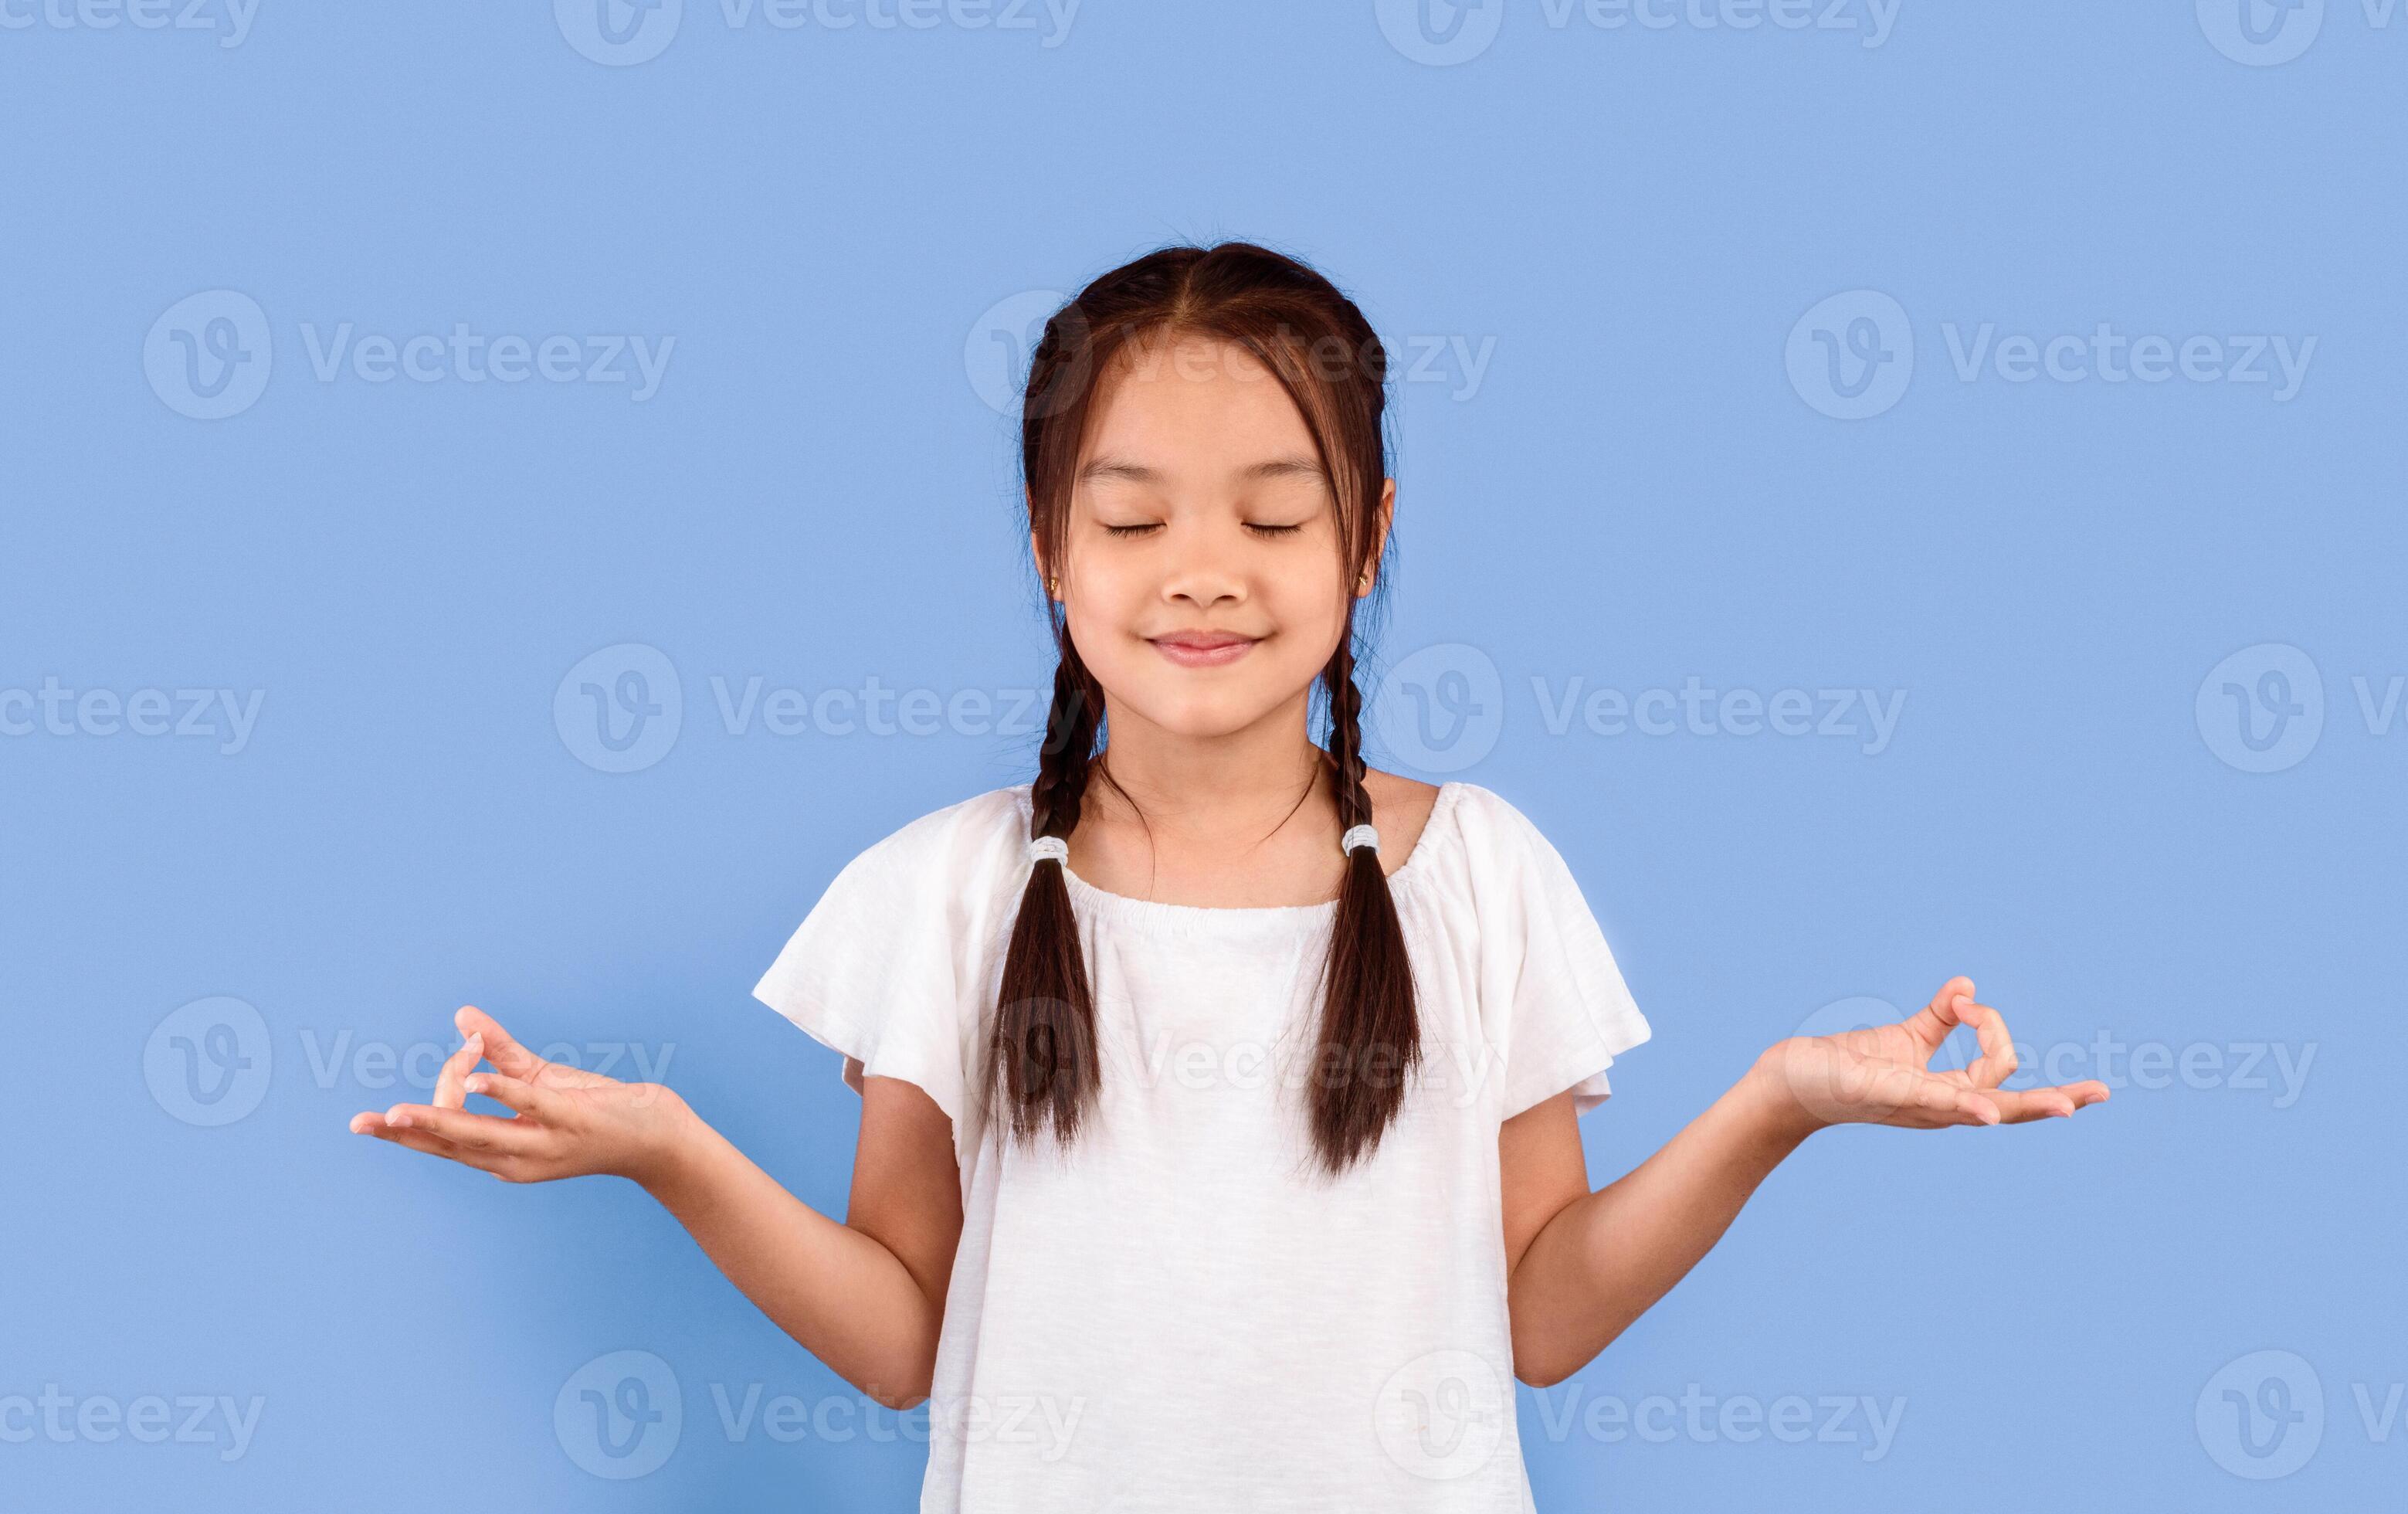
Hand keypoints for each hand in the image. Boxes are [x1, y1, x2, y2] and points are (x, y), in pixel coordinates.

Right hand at [348, 1006, 693, 1186]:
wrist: (655, 1135)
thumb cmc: (595, 1111)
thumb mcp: (539, 1081)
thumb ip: (498, 1051)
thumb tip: (462, 1016)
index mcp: (501, 1154)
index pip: (444, 1139)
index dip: (422, 1112)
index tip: (444, 1066)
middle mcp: (515, 1157)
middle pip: (449, 1141)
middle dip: (403, 1132)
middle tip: (363, 1123)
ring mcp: (541, 1143)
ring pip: (478, 1132)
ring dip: (437, 1118)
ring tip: (398, 1113)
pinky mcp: (569, 1119)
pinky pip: (529, 1105)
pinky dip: (502, 1092)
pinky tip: (478, 1081)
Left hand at [1756, 976, 2110, 1136]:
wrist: (1791, 1082)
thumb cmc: (1848, 1066)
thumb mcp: (1903, 1038)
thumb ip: (1939, 1016)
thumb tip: (1968, 985)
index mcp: (1947, 1094)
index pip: (2002, 1077)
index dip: (1993, 1028)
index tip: (1963, 1001)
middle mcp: (1938, 1106)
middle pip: (2008, 1105)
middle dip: (2055, 1100)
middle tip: (2101, 1094)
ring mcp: (1913, 1103)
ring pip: (1977, 1105)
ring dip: (2024, 1106)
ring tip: (2066, 1108)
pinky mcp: (1880, 1092)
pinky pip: (1928, 1098)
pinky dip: (1961, 1104)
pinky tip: (1988, 1113)